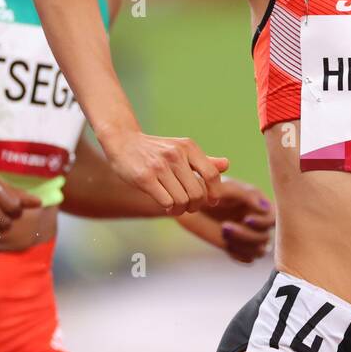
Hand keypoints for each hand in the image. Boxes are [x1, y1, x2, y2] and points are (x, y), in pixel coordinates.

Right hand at [104, 132, 229, 214]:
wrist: (123, 142)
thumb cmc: (156, 150)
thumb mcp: (181, 150)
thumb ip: (203, 160)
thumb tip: (226, 165)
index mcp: (188, 147)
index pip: (212, 174)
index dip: (215, 192)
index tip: (211, 201)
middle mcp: (176, 155)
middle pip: (198, 193)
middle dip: (195, 205)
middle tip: (189, 206)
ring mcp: (160, 166)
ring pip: (182, 200)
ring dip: (181, 210)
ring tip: (176, 207)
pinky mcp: (145, 178)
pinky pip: (166, 202)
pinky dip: (169, 207)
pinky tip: (166, 204)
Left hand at [176, 180, 274, 263]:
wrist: (189, 205)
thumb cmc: (208, 190)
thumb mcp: (226, 189)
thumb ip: (246, 195)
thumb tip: (264, 208)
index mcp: (259, 205)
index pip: (273, 219)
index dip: (262, 222)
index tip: (246, 219)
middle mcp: (257, 221)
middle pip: (265, 237)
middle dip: (246, 235)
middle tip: (224, 227)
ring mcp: (248, 236)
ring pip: (259, 251)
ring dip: (242, 245)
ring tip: (223, 233)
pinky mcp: (238, 247)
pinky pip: (247, 259)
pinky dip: (238, 254)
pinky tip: (225, 244)